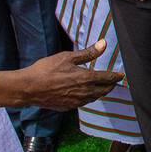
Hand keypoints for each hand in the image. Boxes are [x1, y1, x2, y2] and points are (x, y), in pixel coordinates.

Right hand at [0, 39, 123, 110]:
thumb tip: (103, 44)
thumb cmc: (46, 70)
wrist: (28, 88)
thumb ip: (87, 53)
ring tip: (103, 88)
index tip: (121, 75)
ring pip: (94, 98)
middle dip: (110, 86)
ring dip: (100, 92)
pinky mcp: (68, 107)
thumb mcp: (67, 57)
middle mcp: (84, 92)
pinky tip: (86, 94)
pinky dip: (89, 98)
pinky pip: (83, 103)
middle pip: (104, 91)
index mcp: (85, 79)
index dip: (116, 77)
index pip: (107, 78)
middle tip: (114, 81)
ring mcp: (76, 102)